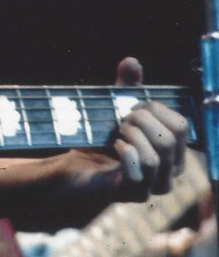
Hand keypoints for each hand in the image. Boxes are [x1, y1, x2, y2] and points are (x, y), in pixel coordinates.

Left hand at [111, 56, 187, 197]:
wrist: (74, 171)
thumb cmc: (101, 142)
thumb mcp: (114, 110)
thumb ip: (126, 87)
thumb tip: (131, 61)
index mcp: (174, 151)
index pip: (181, 126)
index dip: (156, 109)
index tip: (134, 108)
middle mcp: (170, 172)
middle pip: (170, 139)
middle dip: (142, 120)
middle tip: (121, 120)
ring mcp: (154, 187)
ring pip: (157, 156)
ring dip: (132, 135)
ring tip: (117, 132)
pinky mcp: (133, 194)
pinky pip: (140, 172)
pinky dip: (126, 151)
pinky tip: (114, 146)